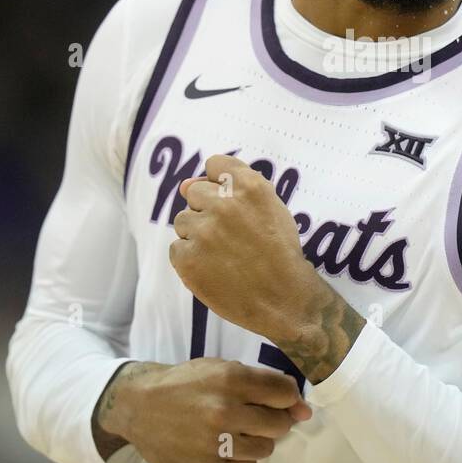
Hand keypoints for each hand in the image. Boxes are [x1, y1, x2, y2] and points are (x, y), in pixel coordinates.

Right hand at [95, 359, 311, 462]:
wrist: (139, 406)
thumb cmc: (186, 384)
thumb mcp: (221, 369)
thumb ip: (263, 384)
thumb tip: (304, 411)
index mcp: (231, 379)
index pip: (285, 393)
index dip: (287, 399)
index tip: (280, 402)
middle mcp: (224, 411)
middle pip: (279, 424)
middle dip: (273, 420)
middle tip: (255, 417)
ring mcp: (214, 443)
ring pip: (266, 449)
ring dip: (257, 440)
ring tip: (237, 431)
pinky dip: (239, 458)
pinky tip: (224, 446)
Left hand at [170, 154, 323, 340]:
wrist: (284, 298)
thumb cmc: (279, 252)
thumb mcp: (272, 208)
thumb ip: (233, 187)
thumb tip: (183, 184)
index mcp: (249, 186)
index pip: (215, 164)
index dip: (221, 184)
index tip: (232, 203)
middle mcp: (224, 204)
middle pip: (195, 193)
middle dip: (208, 211)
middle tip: (230, 236)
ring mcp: (203, 232)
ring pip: (183, 221)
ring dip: (198, 235)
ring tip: (223, 254)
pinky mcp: (188, 259)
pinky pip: (177, 249)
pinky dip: (191, 260)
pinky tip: (213, 269)